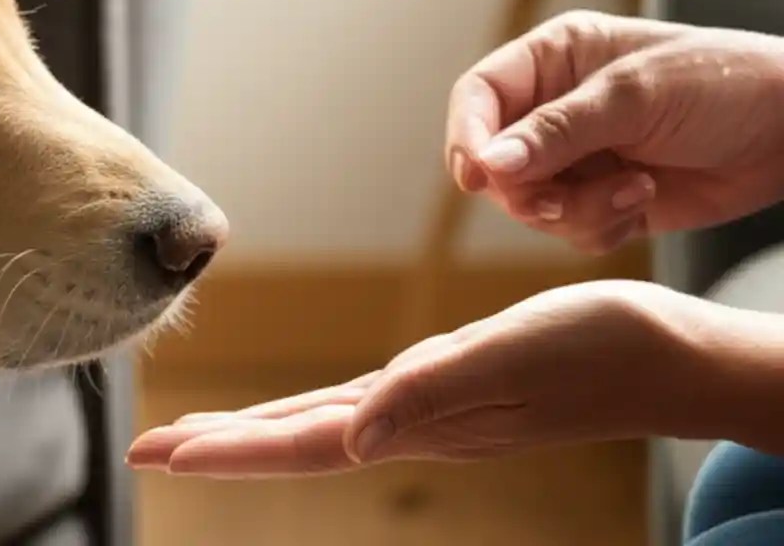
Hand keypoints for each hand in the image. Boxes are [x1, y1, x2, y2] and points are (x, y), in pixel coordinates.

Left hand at [126, 280, 711, 476]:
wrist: (660, 355)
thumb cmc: (597, 349)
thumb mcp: (513, 355)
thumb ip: (434, 394)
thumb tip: (357, 437)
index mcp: (415, 419)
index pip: (300, 442)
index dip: (228, 450)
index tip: (162, 454)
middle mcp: (408, 421)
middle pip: (289, 440)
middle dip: (215, 446)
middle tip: (142, 450)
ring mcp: (425, 408)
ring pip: (313, 424)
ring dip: (249, 432)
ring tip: (191, 435)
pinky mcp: (443, 386)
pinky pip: (352, 402)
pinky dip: (305, 410)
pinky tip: (292, 413)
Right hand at [446, 11, 783, 252]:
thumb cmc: (724, 84)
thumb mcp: (635, 98)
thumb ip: (557, 132)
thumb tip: (488, 166)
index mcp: (555, 60)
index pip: (479, 96)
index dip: (467, 134)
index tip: (478, 174)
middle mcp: (555, 107)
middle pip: (494, 161)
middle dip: (526, 189)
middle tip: (558, 201)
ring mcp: (577, 157)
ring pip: (528, 203)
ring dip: (572, 210)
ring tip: (630, 191)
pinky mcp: (602, 199)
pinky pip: (566, 229)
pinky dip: (596, 226)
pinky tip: (641, 201)